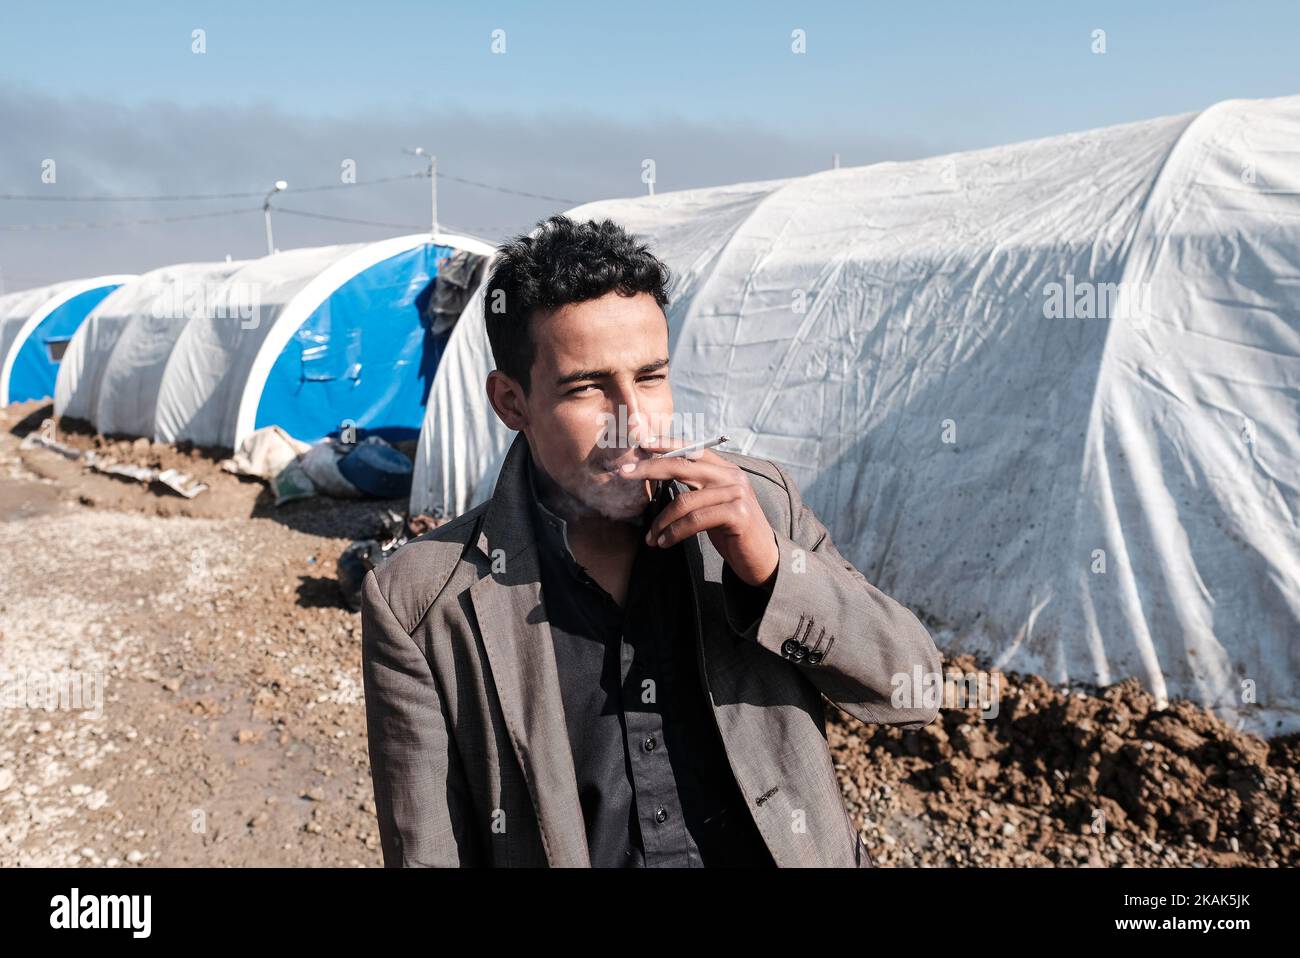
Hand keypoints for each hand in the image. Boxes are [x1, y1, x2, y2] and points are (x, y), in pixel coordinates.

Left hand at [617, 438, 778, 587]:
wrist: (763, 558)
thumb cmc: (732, 531)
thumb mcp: (714, 503)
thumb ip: (696, 486)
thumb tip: (658, 472)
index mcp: (725, 468)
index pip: (691, 448)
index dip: (665, 444)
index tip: (639, 443)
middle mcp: (732, 476)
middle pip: (682, 465)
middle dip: (648, 468)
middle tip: (622, 474)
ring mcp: (736, 494)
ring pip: (684, 501)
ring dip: (660, 522)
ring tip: (650, 538)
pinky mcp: (737, 515)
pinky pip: (694, 520)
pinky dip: (674, 533)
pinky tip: (663, 543)